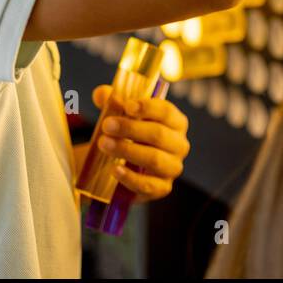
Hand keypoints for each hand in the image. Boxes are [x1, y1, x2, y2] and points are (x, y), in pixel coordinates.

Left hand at [92, 85, 189, 202]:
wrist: (119, 166)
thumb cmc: (125, 134)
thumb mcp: (118, 114)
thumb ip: (110, 101)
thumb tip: (103, 94)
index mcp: (175, 122)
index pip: (167, 112)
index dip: (148, 107)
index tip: (127, 106)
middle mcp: (179, 144)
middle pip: (160, 134)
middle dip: (131, 129)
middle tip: (107, 125)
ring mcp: (173, 168)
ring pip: (155, 159)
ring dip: (128, 150)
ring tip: (104, 144)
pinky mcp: (162, 188)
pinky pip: (148, 185)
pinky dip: (130, 178)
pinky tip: (114, 169)